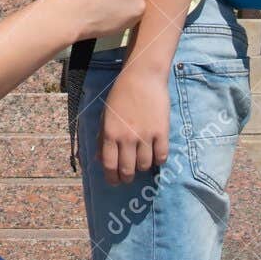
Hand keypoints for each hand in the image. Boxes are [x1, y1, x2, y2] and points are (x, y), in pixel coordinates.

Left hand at [97, 64, 170, 185]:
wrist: (142, 77)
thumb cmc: (121, 95)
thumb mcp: (105, 115)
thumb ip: (101, 138)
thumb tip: (99, 160)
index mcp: (110, 134)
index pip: (109, 165)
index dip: (112, 178)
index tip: (114, 182)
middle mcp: (126, 138)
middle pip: (128, 169)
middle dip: (127, 177)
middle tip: (128, 177)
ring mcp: (145, 136)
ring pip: (145, 165)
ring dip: (143, 168)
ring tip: (141, 163)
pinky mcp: (161, 132)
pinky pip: (161, 156)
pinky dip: (158, 160)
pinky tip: (155, 156)